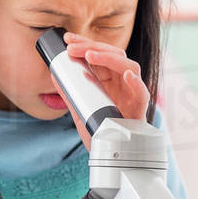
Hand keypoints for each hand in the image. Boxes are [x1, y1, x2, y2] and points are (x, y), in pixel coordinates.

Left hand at [55, 32, 149, 149]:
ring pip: (130, 67)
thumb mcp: (79, 111)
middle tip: (72, 47)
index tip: (67, 39)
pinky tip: (126, 76)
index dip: (85, 44)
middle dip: (92, 47)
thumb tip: (55, 73)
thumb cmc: (100, 133)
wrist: (110, 159)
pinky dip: (136, 83)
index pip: (100, 55)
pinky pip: (143, 94)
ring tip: (90, 56)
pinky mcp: (139, 111)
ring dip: (110, 58)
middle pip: (114, 55)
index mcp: (110, 81)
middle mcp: (123, 84)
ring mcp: (132, 95)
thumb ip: (70, 93)